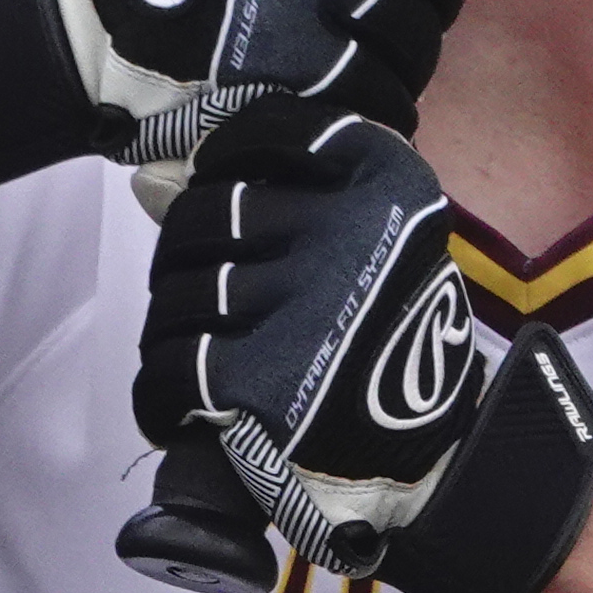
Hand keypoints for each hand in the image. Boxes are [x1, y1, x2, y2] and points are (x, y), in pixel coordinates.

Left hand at [135, 93, 592, 592]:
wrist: (439, 460)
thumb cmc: (399, 348)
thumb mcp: (381, 241)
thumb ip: (290, 197)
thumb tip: (154, 182)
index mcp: (384, 184)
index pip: (272, 131)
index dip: (228, 156)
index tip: (224, 177)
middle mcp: (341, 232)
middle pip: (206, 213)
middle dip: (188, 249)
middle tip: (206, 285)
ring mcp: (295, 304)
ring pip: (177, 289)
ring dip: (172, 322)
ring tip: (196, 351)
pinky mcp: (254, 377)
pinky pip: (167, 366)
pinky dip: (159, 390)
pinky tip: (176, 402)